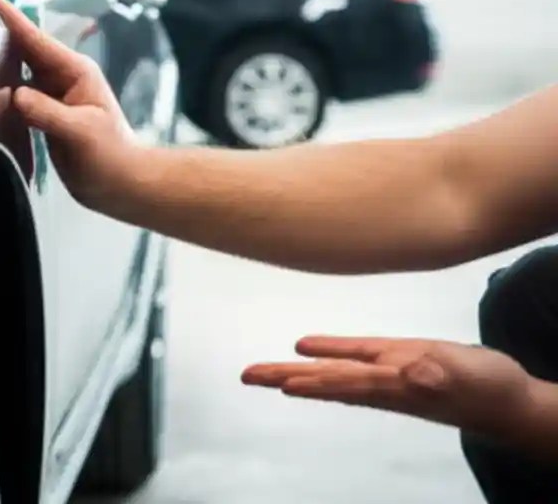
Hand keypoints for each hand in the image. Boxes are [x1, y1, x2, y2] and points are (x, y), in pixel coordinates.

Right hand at [0, 0, 139, 210]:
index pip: (37, 41)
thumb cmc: (109, 156)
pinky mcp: (43, 116)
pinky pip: (16, 98)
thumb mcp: (80, 131)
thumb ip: (46, 112)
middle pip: (24, 53)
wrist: (121, 186)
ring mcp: (52, 97)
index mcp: (74, 72)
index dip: (12, 19)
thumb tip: (14, 95)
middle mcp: (61, 78)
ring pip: (17, 76)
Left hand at [243, 335, 538, 440]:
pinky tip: (308, 353)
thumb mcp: (458, 375)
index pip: (339, 379)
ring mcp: (388, 373)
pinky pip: (356, 359)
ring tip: (262, 373)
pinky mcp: (399, 362)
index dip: (309, 379)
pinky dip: (330, 355)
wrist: (506, 400)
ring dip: (297, 371)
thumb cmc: (482, 388)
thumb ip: (433, 375)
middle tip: (246, 376)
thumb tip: (410, 375)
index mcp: (391, 381)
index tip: (276, 382)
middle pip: (324, 377)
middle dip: (284, 376)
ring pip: (334, 371)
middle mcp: (381, 379)